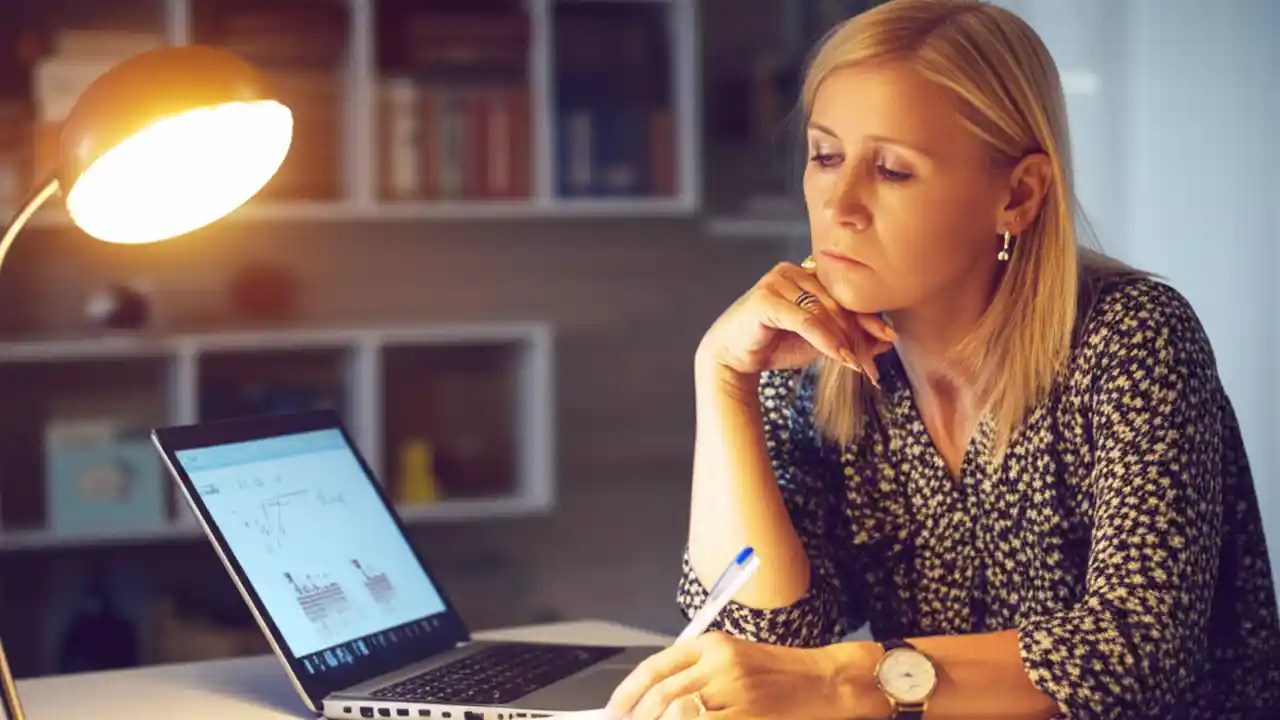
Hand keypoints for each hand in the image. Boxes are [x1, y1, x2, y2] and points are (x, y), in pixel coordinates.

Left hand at [605, 632, 858, 719]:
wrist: (825, 682)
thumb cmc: (779, 678)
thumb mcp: (734, 663)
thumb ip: (696, 676)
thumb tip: (651, 705)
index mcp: (710, 645)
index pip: (654, 668)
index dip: (627, 694)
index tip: (615, 712)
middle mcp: (718, 663)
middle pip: (660, 696)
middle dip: (638, 719)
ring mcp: (733, 689)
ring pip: (676, 714)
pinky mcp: (746, 714)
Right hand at [695, 262, 894, 385]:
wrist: (732, 358)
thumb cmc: (773, 345)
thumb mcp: (818, 342)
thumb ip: (846, 337)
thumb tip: (886, 340)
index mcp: (805, 275)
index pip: (842, 294)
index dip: (866, 316)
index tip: (888, 336)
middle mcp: (791, 271)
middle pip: (836, 302)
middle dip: (856, 333)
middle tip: (871, 360)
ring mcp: (776, 281)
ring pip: (822, 310)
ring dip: (843, 339)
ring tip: (856, 362)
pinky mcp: (764, 298)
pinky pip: (805, 319)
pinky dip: (825, 339)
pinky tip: (839, 355)